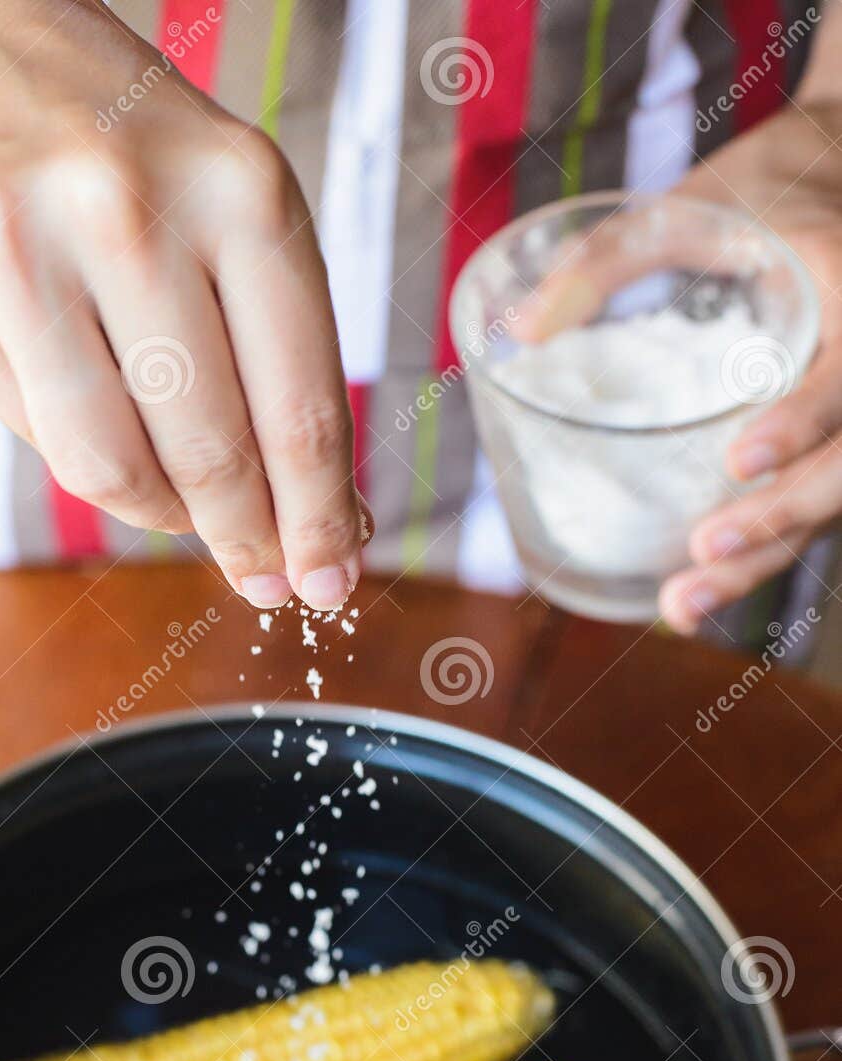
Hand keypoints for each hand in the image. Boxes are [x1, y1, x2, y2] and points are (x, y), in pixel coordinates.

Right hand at [0, 0, 366, 609]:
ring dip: (165, 516)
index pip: (297, 407)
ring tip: (187, 512)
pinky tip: (108, 428)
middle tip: (263, 576)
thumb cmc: (140, 156)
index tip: (329, 583)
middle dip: (246, 537)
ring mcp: (13, 250)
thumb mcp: (244, 214)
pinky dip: (86, 458)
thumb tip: (331, 523)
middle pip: (209, 452)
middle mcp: (122, 211)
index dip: (317, 520)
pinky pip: (36, 437)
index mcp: (236, 189)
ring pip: (110, 468)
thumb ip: (286, 360)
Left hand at [664, 103, 841, 632]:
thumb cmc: (760, 191)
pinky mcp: (832, 443)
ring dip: (763, 560)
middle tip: (700, 553)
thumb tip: (522, 330)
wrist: (837, 180)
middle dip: (779, 521)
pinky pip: (811, 508)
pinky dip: (762, 553)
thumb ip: (611, 257)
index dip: (804, 422)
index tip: (738, 460)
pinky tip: (697, 592)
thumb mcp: (690, 204)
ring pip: (832, 503)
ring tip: (681, 607)